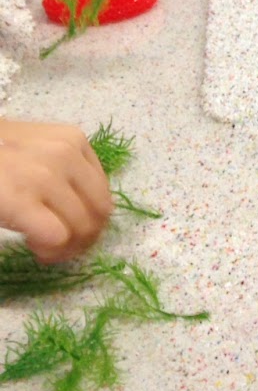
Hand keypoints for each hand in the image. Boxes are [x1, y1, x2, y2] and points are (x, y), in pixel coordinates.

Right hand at [0, 118, 112, 262]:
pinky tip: (32, 246)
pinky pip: (57, 238)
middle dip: (83, 239)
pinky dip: (49, 251)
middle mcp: (66, 154)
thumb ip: (66, 171)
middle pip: (99, 213)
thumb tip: (92, 216)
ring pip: (81, 229)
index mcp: (73, 140)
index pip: (103, 193)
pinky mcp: (22, 200)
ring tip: (41, 246)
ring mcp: (45, 176)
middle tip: (59, 247)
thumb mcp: (38, 149)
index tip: (70, 230)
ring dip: (64, 248)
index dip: (91, 220)